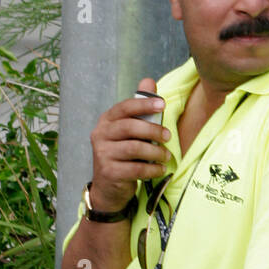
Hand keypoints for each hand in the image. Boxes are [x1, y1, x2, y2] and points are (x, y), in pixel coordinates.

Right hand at [89, 80, 171, 213]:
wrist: (109, 188)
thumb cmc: (123, 154)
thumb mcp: (129, 131)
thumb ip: (140, 109)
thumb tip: (149, 80)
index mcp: (106, 121)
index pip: (124, 107)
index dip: (144, 104)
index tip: (163, 105)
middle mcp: (100, 135)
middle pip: (129, 127)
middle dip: (153, 130)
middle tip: (168, 136)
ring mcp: (102, 154)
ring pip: (134, 148)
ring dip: (155, 151)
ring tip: (166, 155)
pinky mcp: (109, 172)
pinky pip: (136, 168)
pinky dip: (152, 169)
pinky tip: (160, 169)